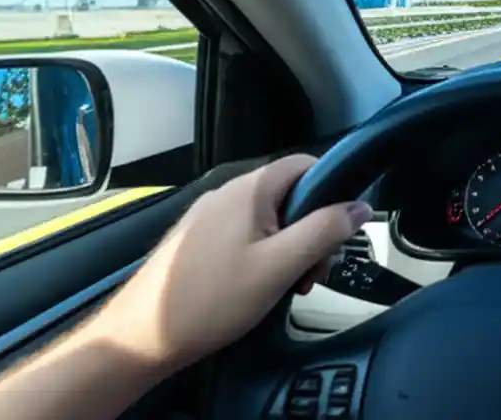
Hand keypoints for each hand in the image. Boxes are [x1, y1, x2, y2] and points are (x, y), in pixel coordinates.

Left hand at [88, 154, 373, 372]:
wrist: (141, 336)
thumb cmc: (210, 300)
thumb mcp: (281, 266)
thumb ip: (324, 231)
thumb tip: (359, 206)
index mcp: (249, 190)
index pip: (305, 165)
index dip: (332, 191)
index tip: (339, 231)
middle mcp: (227, 194)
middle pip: (290, 196)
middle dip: (312, 231)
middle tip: (312, 272)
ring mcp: (209, 216)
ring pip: (270, 219)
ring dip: (290, 249)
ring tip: (287, 286)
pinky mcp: (199, 240)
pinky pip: (246, 236)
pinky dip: (264, 257)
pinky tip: (260, 287)